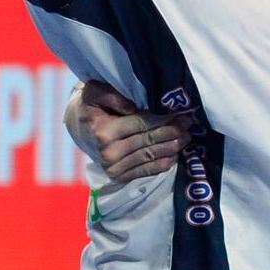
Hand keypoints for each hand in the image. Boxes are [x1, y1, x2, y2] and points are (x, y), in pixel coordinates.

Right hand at [68, 81, 185, 181]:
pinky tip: (175, 155)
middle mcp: (108, 152)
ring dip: (172, 147)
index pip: (142, 124)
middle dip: (172, 132)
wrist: (80, 127)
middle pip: (149, 141)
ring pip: (150, 156)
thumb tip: (132, 107)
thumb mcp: (94, 92)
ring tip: (186, 137)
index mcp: (103, 132)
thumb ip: (111, 95)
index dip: (164, 119)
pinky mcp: (118, 176)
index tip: (181, 113)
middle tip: (188, 125)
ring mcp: (113, 167)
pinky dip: (163, 163)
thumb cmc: (91, 106)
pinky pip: (146, 170)